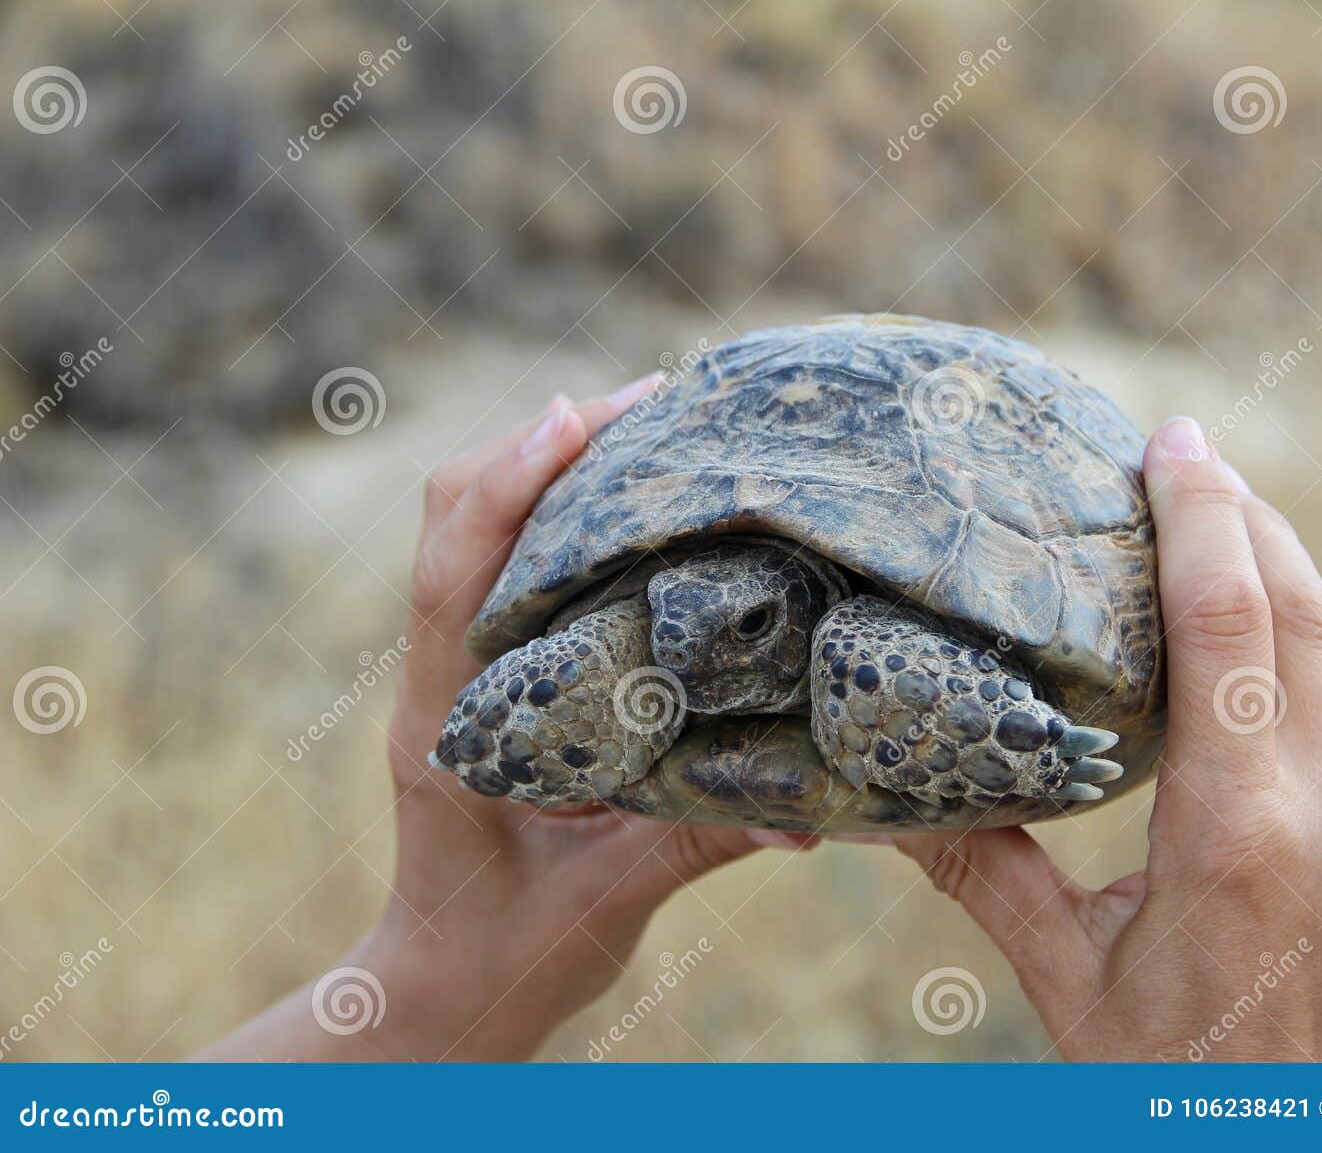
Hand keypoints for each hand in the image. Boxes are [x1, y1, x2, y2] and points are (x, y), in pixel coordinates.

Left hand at [203, 379, 810, 1061]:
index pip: (456, 580)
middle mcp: (440, 683)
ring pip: (473, 530)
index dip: (511, 488)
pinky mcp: (487, 676)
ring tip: (655, 431)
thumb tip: (810, 811)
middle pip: (454, 519)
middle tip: (655, 403)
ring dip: (550, 468)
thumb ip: (695, 847)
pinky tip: (641, 510)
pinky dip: (561, 515)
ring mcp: (455, 674)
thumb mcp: (607, 905)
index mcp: (449, 730)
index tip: (578, 416)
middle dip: (542, 445)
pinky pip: (507, 565)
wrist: (445, 991)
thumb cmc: (510, 957)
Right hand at [886, 416, 1321, 1060]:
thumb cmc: (1166, 1088)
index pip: (1230, 623)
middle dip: (1251, 527)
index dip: (1202, 516)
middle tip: (1198, 478)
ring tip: (1270, 563)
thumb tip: (884, 800)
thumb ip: (986, 871)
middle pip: (1311, 615)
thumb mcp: (1065, 979)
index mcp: (1238, 837)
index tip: (1174, 447)